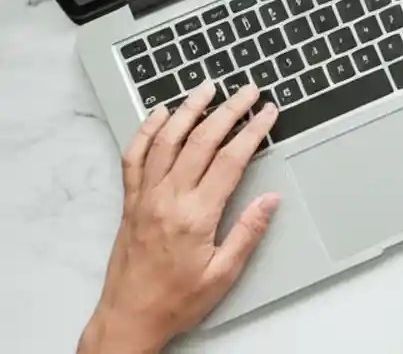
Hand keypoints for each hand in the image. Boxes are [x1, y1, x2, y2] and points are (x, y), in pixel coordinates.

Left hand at [78, 82, 279, 353]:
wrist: (129, 317)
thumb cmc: (177, 300)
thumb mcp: (223, 274)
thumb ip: (248, 233)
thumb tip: (270, 200)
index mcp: (196, 215)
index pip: (230, 159)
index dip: (252, 131)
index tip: (268, 112)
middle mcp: (168, 198)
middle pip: (201, 141)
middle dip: (227, 110)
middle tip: (247, 90)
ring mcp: (145, 196)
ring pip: (166, 141)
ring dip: (188, 110)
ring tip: (206, 88)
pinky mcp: (130, 201)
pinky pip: (134, 157)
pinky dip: (146, 132)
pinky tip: (160, 115)